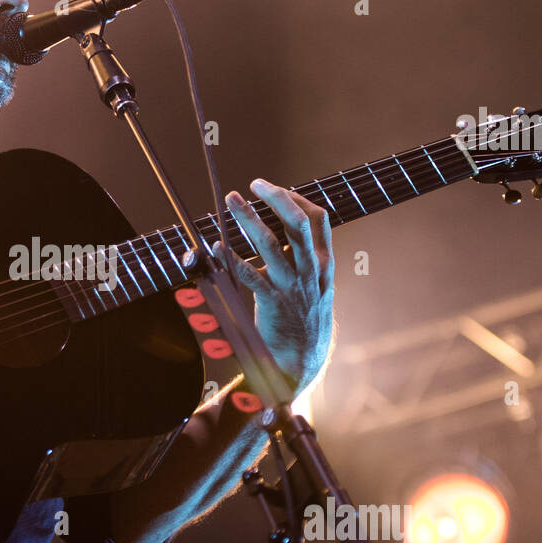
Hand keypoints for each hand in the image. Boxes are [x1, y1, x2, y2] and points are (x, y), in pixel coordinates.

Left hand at [215, 178, 334, 394]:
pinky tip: (217, 246)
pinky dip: (232, 258)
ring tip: (231, 201)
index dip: (295, 198)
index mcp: (325, 262)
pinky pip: (250, 276)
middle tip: (253, 184)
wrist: (304, 358)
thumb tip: (286, 231)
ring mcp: (293, 286)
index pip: (317, 218)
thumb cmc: (305, 317)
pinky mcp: (272, 303)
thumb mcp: (317, 284)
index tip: (273, 188)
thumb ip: (305, 258)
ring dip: (248, 218)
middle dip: (275, 197)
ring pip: (271, 243)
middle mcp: (312, 270)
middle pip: (297, 222)